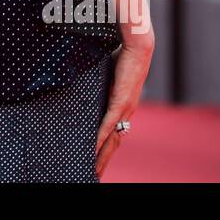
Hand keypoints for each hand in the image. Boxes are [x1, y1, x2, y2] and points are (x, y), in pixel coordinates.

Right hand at [95, 32, 153, 177]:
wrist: (137, 45)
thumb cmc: (123, 53)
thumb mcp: (106, 72)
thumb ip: (98, 81)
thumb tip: (82, 77)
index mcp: (124, 106)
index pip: (114, 133)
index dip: (106, 148)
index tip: (97, 161)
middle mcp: (126, 112)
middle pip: (114, 143)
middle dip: (103, 161)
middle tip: (94, 175)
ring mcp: (124, 109)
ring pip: (112, 140)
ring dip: (102, 157)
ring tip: (93, 171)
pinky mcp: (119, 103)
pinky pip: (107, 127)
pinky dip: (99, 141)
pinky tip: (92, 152)